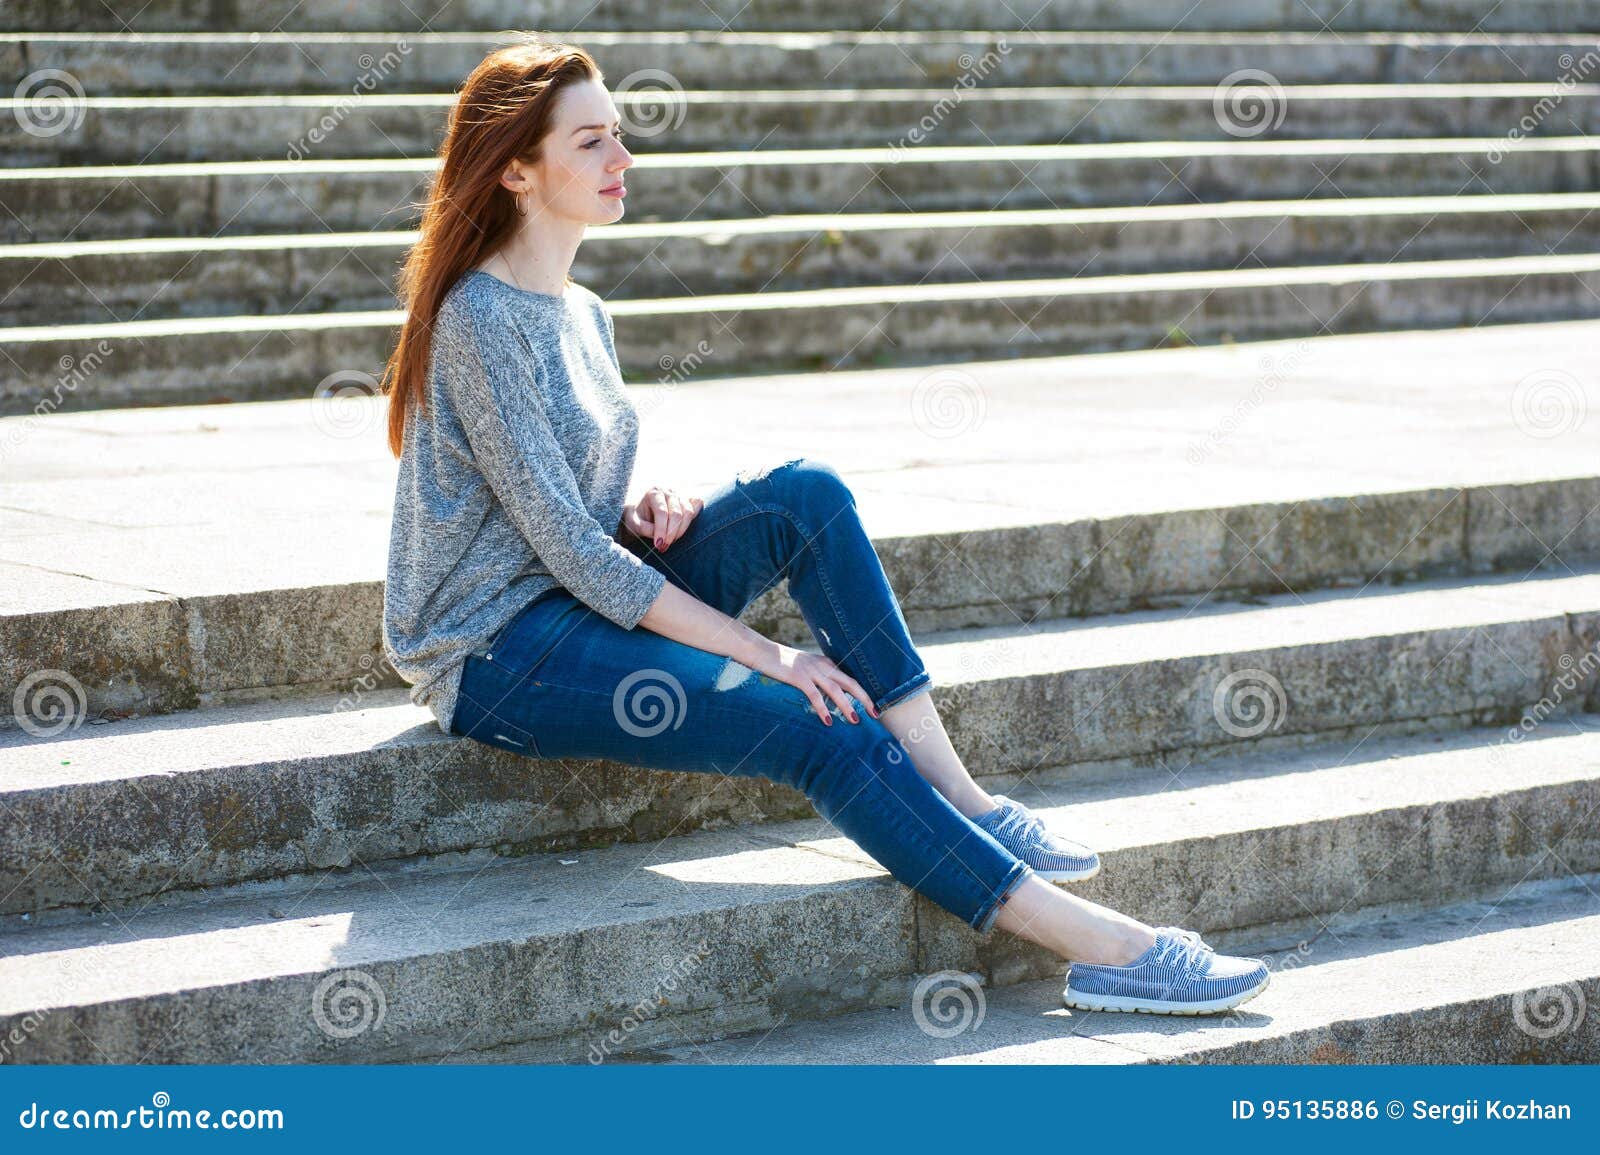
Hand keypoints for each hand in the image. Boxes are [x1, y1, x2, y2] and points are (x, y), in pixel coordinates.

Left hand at [622, 486, 703, 550]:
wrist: (640, 512)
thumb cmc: (636, 517)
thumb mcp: (633, 522)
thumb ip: (643, 528)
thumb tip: (660, 537)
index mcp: (654, 493)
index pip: (662, 512)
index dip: (661, 530)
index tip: (658, 545)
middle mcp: (669, 492)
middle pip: (677, 513)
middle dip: (671, 533)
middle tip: (664, 547)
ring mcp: (680, 495)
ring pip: (688, 513)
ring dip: (681, 531)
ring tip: (670, 541)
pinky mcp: (688, 501)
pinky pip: (697, 506)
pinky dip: (693, 519)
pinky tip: (682, 529)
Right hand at [752, 642, 879, 725]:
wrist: (761, 651)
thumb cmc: (781, 663)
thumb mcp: (804, 668)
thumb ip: (817, 678)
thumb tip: (826, 697)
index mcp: (826, 664)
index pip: (850, 678)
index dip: (863, 692)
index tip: (873, 706)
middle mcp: (823, 666)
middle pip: (850, 683)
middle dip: (865, 699)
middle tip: (876, 714)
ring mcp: (811, 671)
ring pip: (836, 690)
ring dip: (847, 706)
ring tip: (855, 721)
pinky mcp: (798, 677)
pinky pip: (814, 695)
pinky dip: (822, 708)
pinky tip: (828, 721)